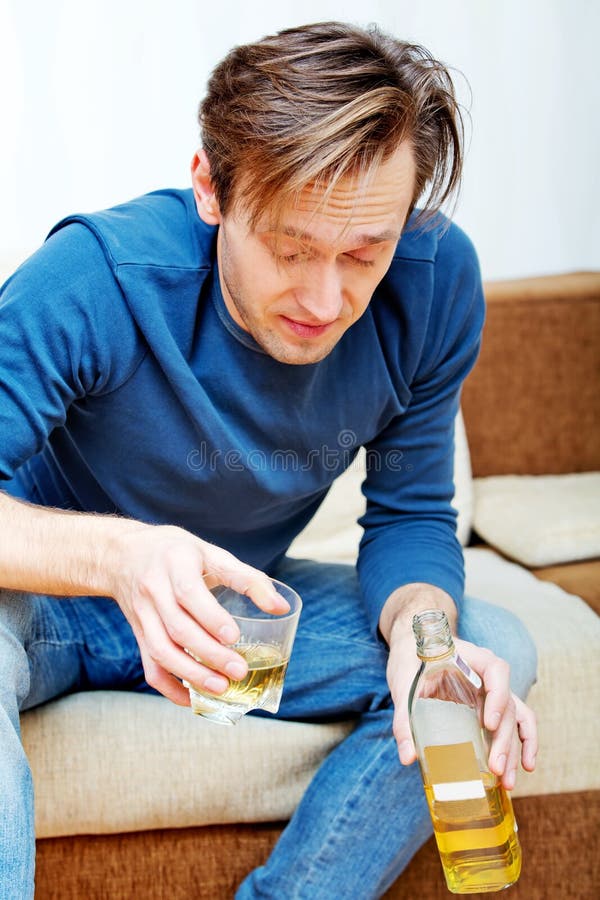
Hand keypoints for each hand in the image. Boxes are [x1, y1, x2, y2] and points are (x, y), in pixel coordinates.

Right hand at [107, 523, 288, 705]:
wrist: (122, 556)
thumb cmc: (177, 552)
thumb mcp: (211, 554)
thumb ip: (247, 579)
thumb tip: (282, 607)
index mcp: (175, 563)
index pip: (188, 593)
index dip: (210, 617)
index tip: (235, 637)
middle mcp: (153, 589)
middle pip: (177, 628)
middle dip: (208, 654)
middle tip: (239, 670)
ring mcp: (142, 615)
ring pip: (161, 650)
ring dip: (190, 674)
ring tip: (221, 688)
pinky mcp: (138, 634)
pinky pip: (149, 665)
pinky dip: (169, 687)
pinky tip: (192, 698)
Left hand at [387, 629, 537, 789]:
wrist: (410, 651)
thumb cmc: (409, 661)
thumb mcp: (403, 684)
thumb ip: (404, 717)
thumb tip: (407, 757)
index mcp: (470, 657)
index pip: (496, 670)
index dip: (497, 696)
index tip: (487, 723)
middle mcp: (488, 673)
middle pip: (507, 703)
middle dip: (503, 739)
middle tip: (495, 768)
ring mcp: (492, 690)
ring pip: (514, 718)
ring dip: (514, 749)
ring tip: (507, 781)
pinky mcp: (490, 706)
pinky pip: (515, 722)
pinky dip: (524, 742)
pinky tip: (525, 766)